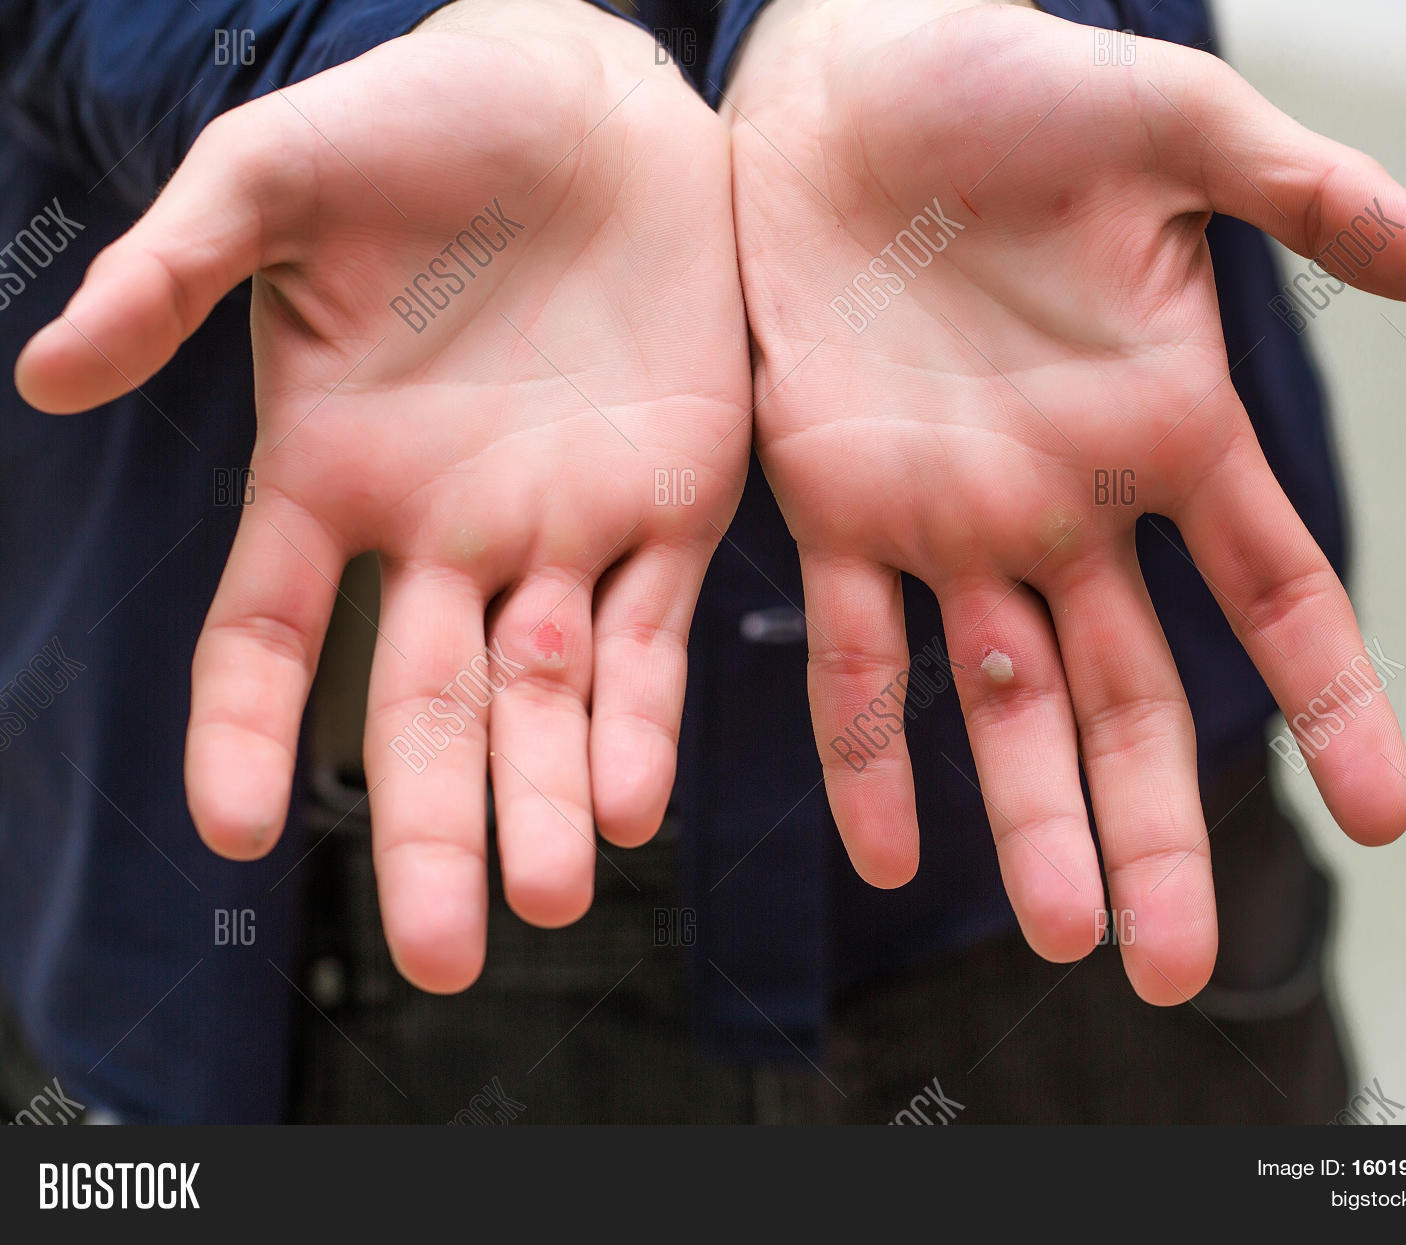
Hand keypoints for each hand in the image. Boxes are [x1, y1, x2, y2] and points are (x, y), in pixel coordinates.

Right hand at [16, 0, 749, 990]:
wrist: (591, 103)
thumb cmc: (422, 128)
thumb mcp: (275, 184)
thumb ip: (170, 275)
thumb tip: (41, 378)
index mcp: (336, 479)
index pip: (268, 640)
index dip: (248, 734)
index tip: (239, 828)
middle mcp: (446, 534)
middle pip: (424, 713)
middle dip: (432, 829)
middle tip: (441, 953)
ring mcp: (562, 529)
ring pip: (545, 700)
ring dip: (547, 801)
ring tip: (552, 896)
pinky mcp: (670, 503)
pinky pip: (650, 633)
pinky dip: (640, 715)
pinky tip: (632, 798)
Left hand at [724, 0, 1405, 1000]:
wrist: (846, 79)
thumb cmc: (1011, 89)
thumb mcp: (1177, 137)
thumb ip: (1311, 203)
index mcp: (1165, 431)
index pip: (1272, 596)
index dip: (1329, 702)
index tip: (1382, 816)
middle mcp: (1066, 503)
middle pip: (1133, 696)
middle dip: (1157, 822)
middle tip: (1172, 961)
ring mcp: (950, 516)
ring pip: (1002, 700)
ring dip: (1029, 819)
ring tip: (1066, 934)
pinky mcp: (836, 501)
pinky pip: (853, 648)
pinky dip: (870, 746)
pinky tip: (892, 848)